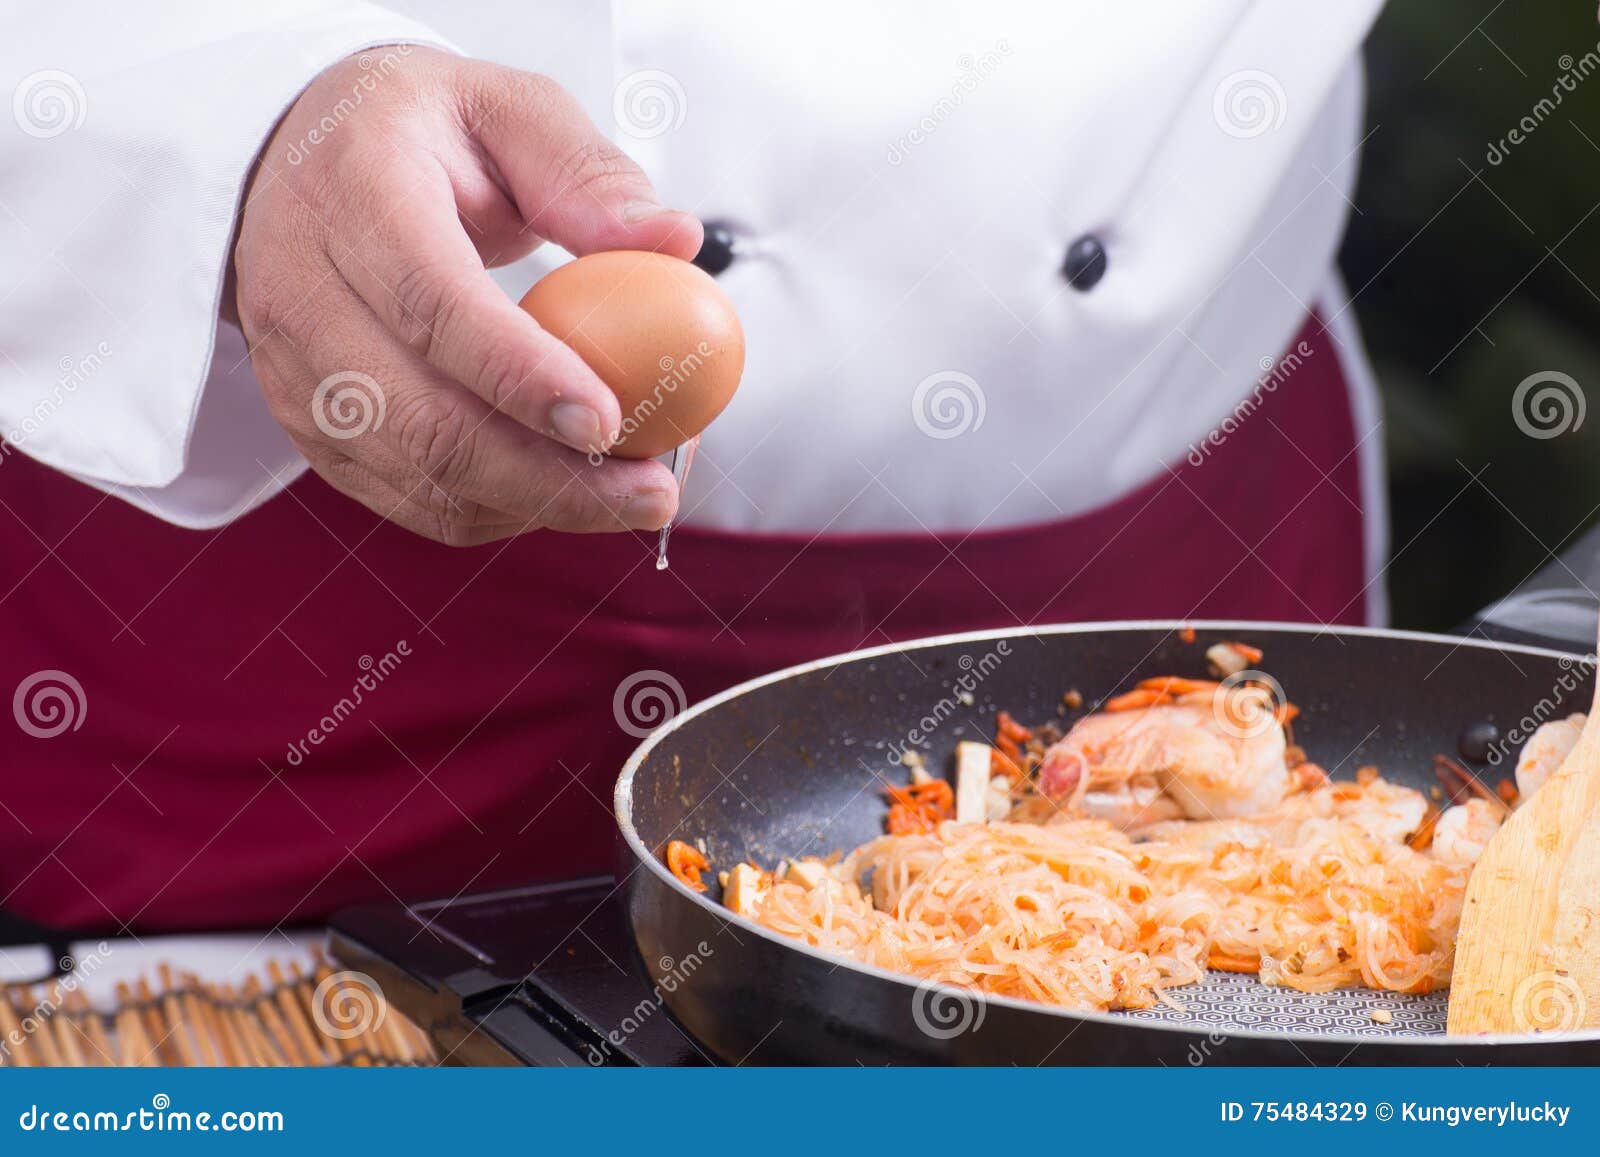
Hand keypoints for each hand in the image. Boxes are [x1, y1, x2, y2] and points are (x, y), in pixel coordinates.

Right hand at [232, 47, 702, 544]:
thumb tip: (675, 243)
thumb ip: (589, 175)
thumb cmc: (417, 134)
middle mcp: (300, 289)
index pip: (432, 305)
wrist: (294, 162)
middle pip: (424, 420)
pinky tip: (564, 494)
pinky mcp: (307, 427)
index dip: (521, 377)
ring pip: (418, 475)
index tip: (608, 422)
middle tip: (652, 491)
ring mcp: (293, 370)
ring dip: (535, 506)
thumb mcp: (507, 109)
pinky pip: (407, 498)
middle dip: (549, 478)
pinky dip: (496, 512)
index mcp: (352, 193)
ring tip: (629, 496)